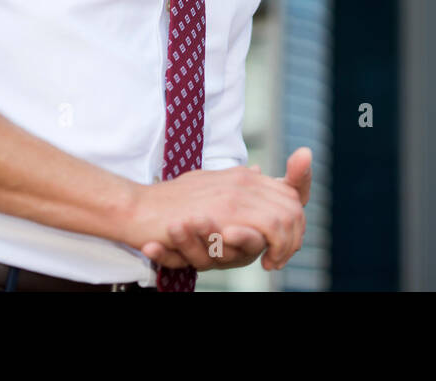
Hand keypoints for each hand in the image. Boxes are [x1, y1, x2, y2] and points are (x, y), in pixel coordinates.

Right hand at [137, 148, 312, 271]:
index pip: (289, 190)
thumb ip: (235, 183)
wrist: (137, 208)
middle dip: (294, 237)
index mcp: (243, 177)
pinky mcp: (222, 216)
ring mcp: (234, 197)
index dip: (298, 216)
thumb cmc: (169, 204)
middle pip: (292, 207)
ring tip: (274, 262)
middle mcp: (243, 182)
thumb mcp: (208, 189)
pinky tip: (265, 262)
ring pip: (282, 220)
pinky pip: (260, 233)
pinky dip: (270, 249)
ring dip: (284, 246)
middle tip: (282, 258)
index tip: (290, 241)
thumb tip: (258, 172)